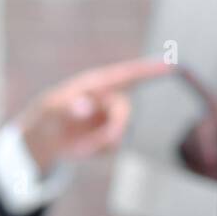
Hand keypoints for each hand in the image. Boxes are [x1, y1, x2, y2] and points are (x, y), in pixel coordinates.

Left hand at [17, 57, 170, 173]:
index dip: (148, 70)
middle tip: (95, 141)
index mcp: (94, 84)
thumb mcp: (49, 111)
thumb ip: (66, 107)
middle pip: (124, 110)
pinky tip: (83, 146)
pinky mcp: (112, 133)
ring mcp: (112, 116)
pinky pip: (112, 146)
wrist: (46, 138)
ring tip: (77, 144)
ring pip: (120, 132)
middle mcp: (107, 97)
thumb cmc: (47, 116)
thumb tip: (86, 105)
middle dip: (113, 127)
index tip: (170, 65)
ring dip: (99, 142)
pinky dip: (97, 150)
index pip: (125, 75)